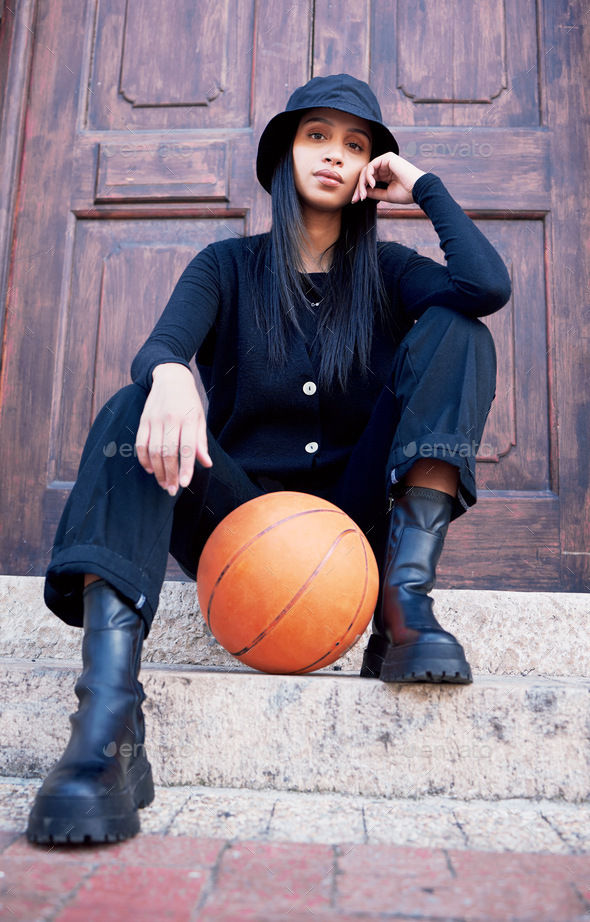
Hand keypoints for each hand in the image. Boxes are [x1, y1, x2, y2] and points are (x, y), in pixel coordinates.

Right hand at [135, 363, 211, 496]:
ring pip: (153, 451)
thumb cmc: (189, 401)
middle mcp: (171, 419)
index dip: (185, 468)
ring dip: (157, 471)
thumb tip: (206, 464)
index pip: (187, 448)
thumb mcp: (200, 418)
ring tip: (163, 484)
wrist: (170, 377)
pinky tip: (150, 469)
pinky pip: (140, 444)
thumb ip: (201, 442)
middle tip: (172, 490)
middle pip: (168, 452)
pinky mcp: (143, 420)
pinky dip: (144, 460)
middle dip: (170, 474)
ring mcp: (155, 419)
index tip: (184, 484)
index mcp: (189, 419)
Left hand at [352, 152, 425, 204]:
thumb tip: (363, 192)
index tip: (356, 200)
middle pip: (365, 174)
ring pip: (366, 170)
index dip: (361, 190)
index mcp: (385, 175)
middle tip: (356, 198)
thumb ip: (374, 192)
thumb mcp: (386, 194)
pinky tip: (372, 184)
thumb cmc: (406, 193)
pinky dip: (368, 176)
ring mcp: (386, 161)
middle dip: (359, 187)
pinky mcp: (387, 158)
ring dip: (362, 183)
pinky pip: (371, 166)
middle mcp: (385, 167)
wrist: (417, 189)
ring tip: (364, 194)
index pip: (369, 180)